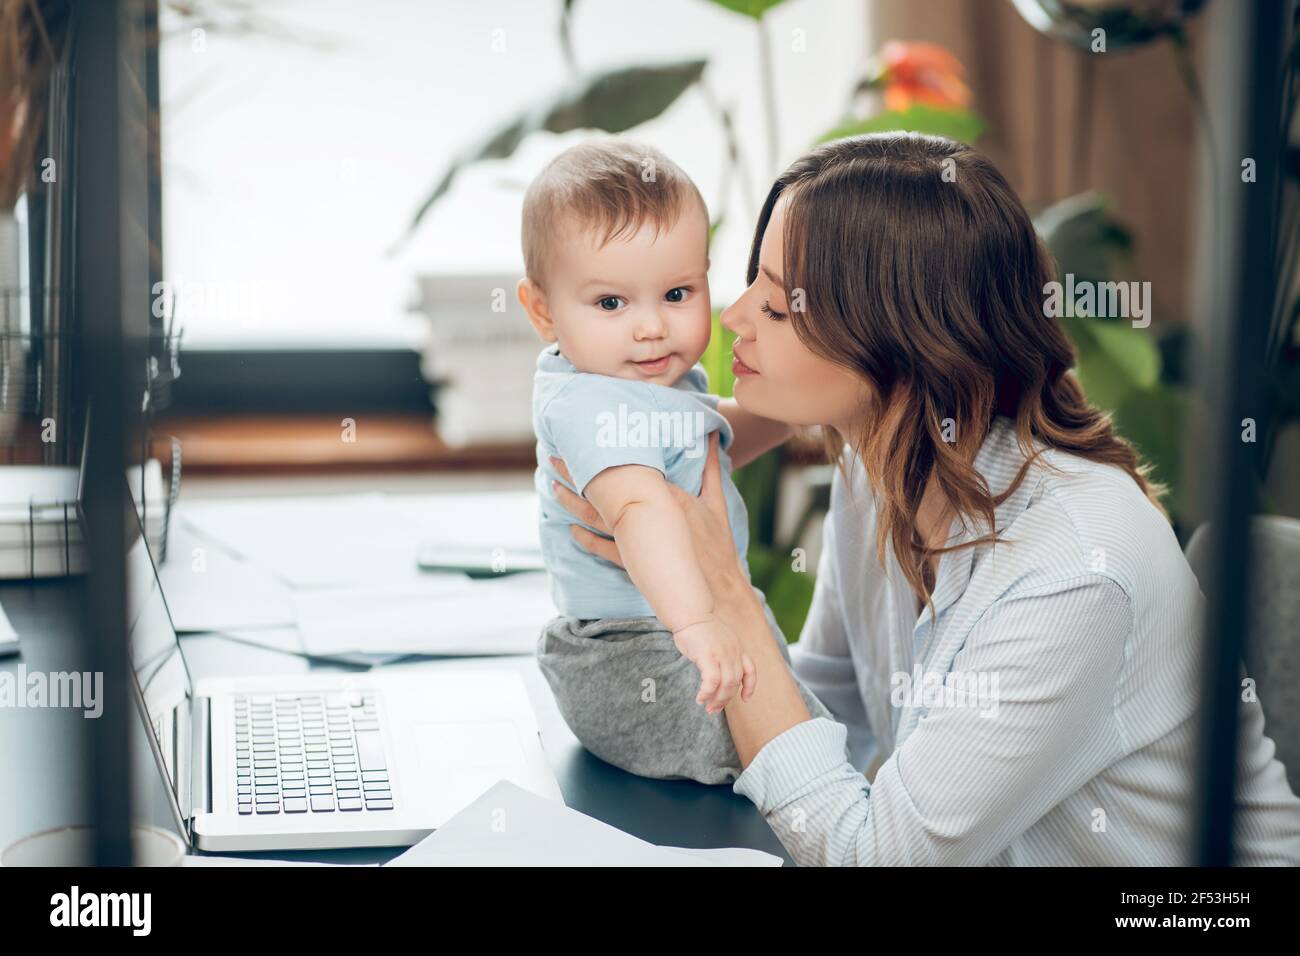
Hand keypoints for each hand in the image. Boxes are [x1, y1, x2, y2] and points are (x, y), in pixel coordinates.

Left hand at [552, 434, 749, 607]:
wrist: (717, 590)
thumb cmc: (718, 545)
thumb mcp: (716, 502)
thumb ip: (710, 467)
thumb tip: (710, 435)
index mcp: (666, 497)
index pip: (630, 468)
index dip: (606, 453)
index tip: (589, 438)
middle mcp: (646, 515)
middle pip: (604, 489)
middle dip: (578, 472)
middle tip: (556, 457)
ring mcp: (636, 539)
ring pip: (596, 516)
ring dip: (573, 502)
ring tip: (555, 486)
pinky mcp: (631, 561)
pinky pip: (602, 548)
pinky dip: (585, 539)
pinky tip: (572, 530)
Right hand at [672, 615, 757, 713]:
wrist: (690, 613)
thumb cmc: (698, 626)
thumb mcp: (718, 638)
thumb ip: (722, 651)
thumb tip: (716, 666)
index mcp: (737, 647)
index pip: (750, 669)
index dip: (750, 686)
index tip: (745, 698)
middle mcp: (733, 652)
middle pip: (735, 682)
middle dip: (726, 699)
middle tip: (714, 709)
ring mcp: (722, 654)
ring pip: (726, 685)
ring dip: (717, 700)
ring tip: (708, 707)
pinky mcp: (708, 657)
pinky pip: (712, 682)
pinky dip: (707, 693)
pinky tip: (700, 698)